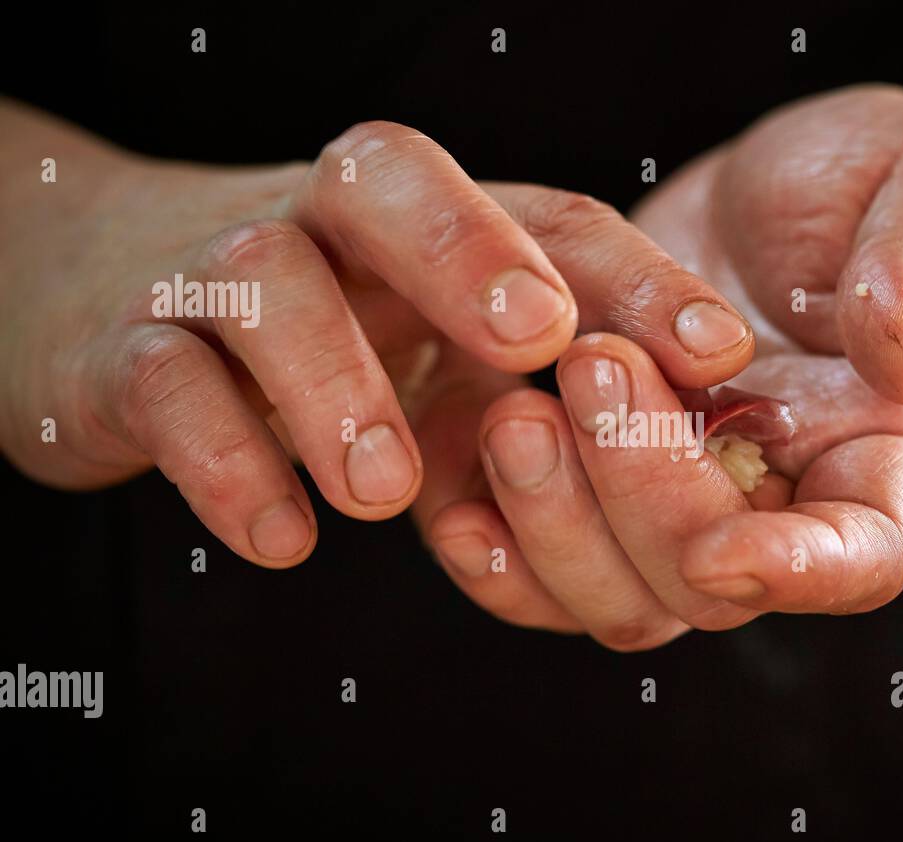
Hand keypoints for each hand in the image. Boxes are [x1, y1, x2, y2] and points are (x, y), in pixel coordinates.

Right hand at [0, 110, 753, 567]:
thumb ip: (548, 386)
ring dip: (335, 388)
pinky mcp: (130, 350)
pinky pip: (166, 385)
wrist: (131, 317)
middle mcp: (328, 224)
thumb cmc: (343, 339)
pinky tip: (285, 537)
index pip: (547, 221)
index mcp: (435, 223)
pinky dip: (224, 460)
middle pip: (389, 184)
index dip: (636, 278)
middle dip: (469, 258)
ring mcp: (221, 277)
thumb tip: (689, 449)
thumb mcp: (455, 353)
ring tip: (383, 492)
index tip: (714, 350)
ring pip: (267, 287)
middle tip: (539, 343)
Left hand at [430, 85, 902, 646]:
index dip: (797, 575)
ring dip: (559, 522)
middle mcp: (782, 502)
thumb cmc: (887, 185)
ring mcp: (687, 500)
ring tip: (518, 407)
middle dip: (642, 492)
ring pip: (623, 595)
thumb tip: (900, 354)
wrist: (792, 189)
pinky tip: (457, 507)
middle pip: (711, 584)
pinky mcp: (603, 482)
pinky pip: (547, 569)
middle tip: (596, 361)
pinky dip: (501, 558)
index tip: (721, 553)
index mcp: (881, 454)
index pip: (860, 556)